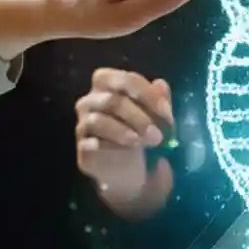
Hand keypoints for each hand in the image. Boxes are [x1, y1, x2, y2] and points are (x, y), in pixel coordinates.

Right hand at [76, 68, 175, 218]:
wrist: (131, 169)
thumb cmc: (143, 133)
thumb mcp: (158, 116)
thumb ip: (160, 99)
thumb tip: (160, 84)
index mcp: (109, 84)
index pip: (125, 79)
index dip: (147, 94)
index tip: (166, 113)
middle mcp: (91, 100)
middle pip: (111, 100)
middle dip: (137, 116)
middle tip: (158, 135)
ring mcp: (84, 124)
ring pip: (98, 121)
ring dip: (123, 132)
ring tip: (142, 143)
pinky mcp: (82, 147)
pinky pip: (90, 143)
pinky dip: (109, 146)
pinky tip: (126, 151)